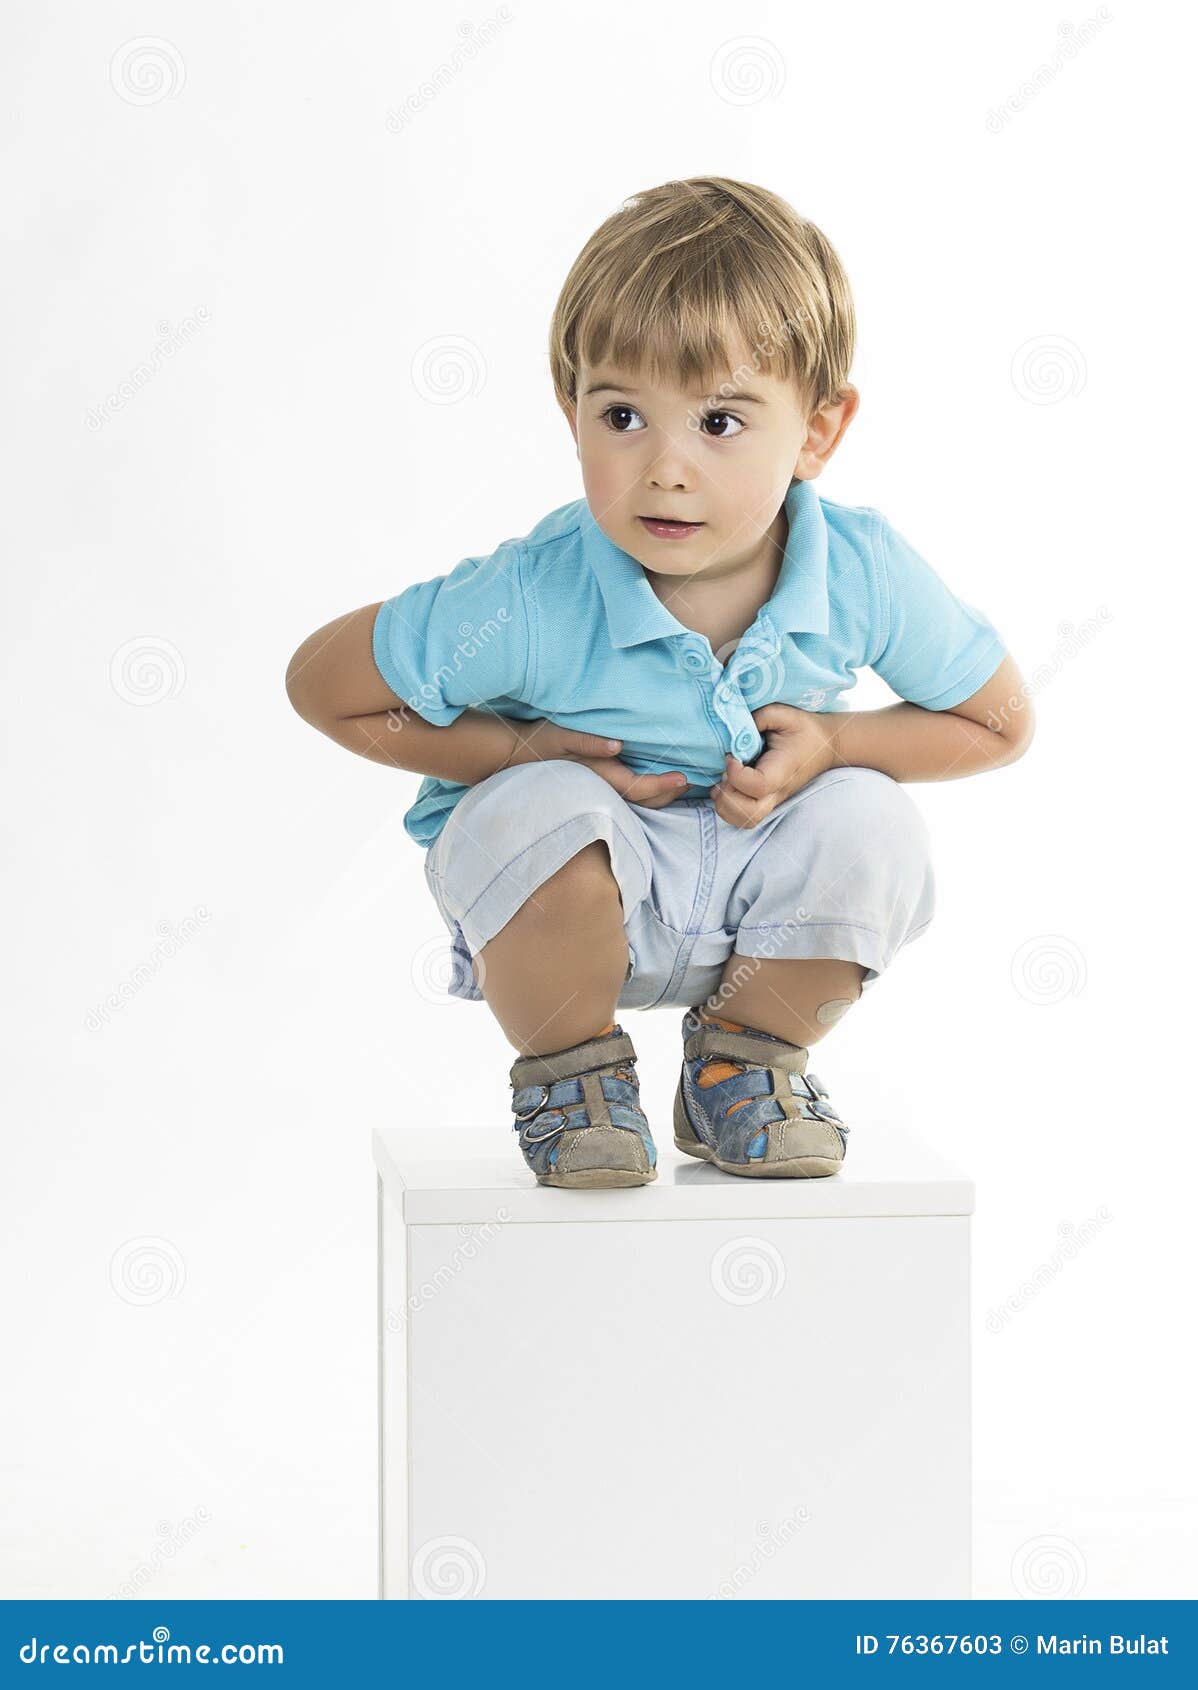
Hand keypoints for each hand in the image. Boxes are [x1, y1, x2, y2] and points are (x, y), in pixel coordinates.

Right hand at [501, 718, 689, 808]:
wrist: (514, 755)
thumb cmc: (540, 742)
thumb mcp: (562, 736)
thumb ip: (590, 743)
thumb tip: (618, 745)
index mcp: (598, 776)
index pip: (637, 787)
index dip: (662, 786)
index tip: (683, 778)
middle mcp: (600, 789)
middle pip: (642, 800)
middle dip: (667, 794)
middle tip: (689, 782)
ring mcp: (597, 792)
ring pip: (635, 801)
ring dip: (658, 796)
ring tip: (678, 786)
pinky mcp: (594, 788)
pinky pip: (625, 795)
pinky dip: (643, 792)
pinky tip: (653, 786)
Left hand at [711, 703, 839, 828]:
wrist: (824, 746)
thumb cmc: (803, 728)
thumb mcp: (783, 714)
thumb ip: (758, 717)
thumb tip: (733, 727)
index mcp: (782, 770)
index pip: (757, 786)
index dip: (736, 773)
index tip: (731, 755)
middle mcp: (777, 792)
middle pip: (749, 814)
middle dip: (727, 797)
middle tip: (724, 774)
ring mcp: (771, 801)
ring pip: (743, 820)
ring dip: (725, 804)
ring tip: (724, 781)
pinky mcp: (763, 802)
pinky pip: (741, 817)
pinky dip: (726, 807)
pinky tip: (727, 786)